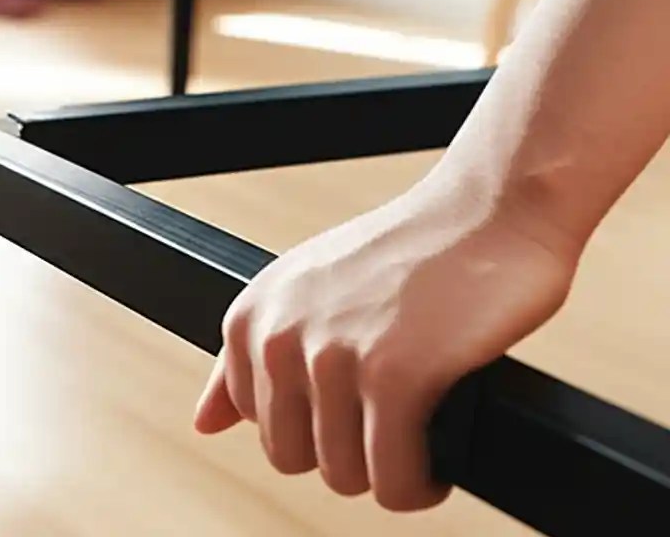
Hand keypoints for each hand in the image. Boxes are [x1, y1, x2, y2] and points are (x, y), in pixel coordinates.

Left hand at [193, 177, 578, 509]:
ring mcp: (332, 356)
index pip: (255, 423)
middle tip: (392, 420)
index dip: (313, 423)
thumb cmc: (412, 254)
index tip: (354, 399)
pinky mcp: (393, 378)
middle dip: (346, 453)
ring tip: (418, 433)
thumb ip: (250, 356)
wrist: (493, 210)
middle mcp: (279, 336)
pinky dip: (421, 486)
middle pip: (292, 458)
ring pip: (344, 476)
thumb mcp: (305, 289)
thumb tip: (202, 423)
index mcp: (251, 316)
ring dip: (389, 472)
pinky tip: (438, 462)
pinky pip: (394, 481)